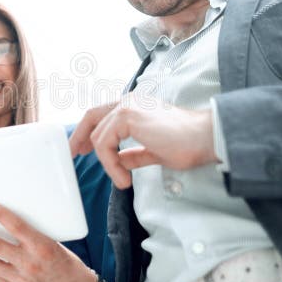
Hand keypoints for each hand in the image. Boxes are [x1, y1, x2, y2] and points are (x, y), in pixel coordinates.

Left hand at [71, 93, 217, 188]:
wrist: (206, 138)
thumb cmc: (188, 144)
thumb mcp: (155, 151)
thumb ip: (135, 154)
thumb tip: (122, 161)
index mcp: (136, 106)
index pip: (103, 115)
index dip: (89, 131)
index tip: (81, 148)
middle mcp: (129, 101)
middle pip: (92, 116)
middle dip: (80, 137)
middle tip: (74, 155)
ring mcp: (127, 106)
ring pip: (99, 136)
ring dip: (106, 163)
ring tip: (122, 181)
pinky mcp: (128, 116)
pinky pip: (105, 144)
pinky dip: (110, 164)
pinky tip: (124, 178)